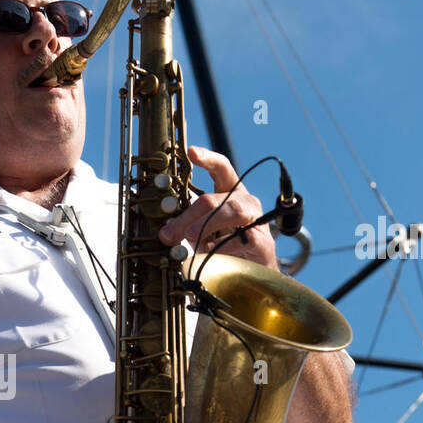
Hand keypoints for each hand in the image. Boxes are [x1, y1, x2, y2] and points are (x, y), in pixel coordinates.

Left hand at [156, 145, 278, 271]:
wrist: (254, 271)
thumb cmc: (227, 245)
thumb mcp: (205, 230)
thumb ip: (187, 224)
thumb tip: (161, 228)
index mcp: (230, 193)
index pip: (222, 168)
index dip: (208, 158)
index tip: (191, 151)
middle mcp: (245, 201)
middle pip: (214, 199)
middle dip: (188, 216)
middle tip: (169, 234)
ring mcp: (255, 219)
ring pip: (231, 211)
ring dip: (205, 225)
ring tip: (190, 238)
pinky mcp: (261, 241)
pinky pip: (240, 238)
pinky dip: (222, 246)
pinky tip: (210, 252)